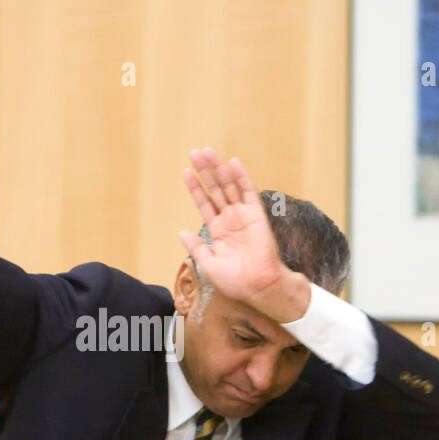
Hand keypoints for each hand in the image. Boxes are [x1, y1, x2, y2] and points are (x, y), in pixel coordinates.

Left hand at [180, 148, 309, 322]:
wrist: (258, 286)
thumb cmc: (236, 281)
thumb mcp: (209, 264)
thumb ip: (196, 247)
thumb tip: (181, 232)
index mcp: (219, 231)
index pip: (205, 203)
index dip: (196, 188)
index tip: (186, 172)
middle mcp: (230, 220)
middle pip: (215, 190)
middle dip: (205, 172)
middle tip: (194, 153)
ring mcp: (243, 216)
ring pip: (229, 186)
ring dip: (218, 169)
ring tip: (207, 152)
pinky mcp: (256, 215)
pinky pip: (248, 192)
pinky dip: (241, 177)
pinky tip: (232, 162)